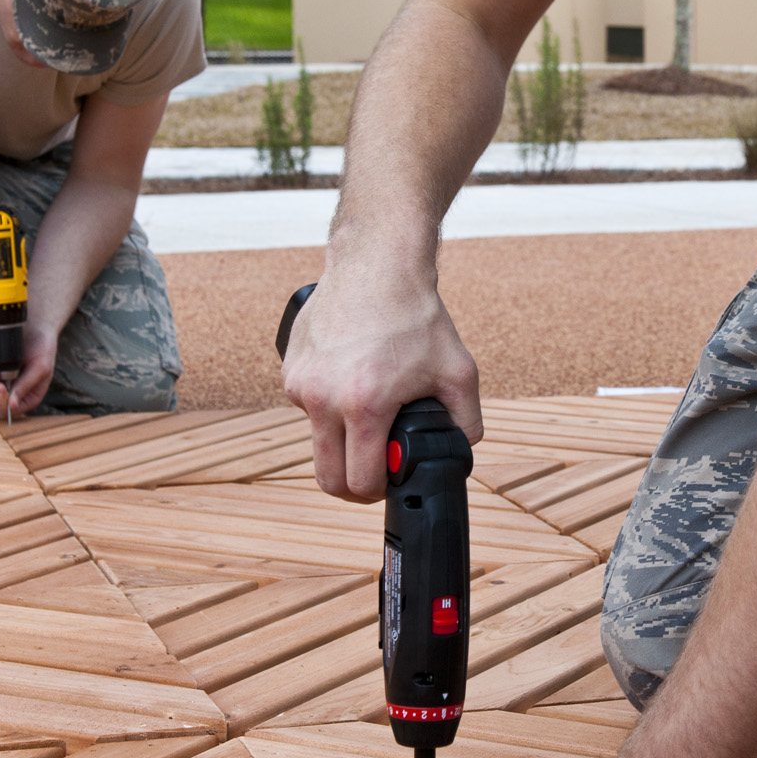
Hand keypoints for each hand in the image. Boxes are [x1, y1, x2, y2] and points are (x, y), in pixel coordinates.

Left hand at [0, 324, 56, 420]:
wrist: (38, 326)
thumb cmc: (44, 348)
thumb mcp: (40, 368)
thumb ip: (26, 386)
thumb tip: (12, 406)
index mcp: (28, 396)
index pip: (10, 409)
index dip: (2, 402)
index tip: (0, 387)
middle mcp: (13, 390)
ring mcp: (2, 379)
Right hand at [281, 259, 481, 499]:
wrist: (377, 265)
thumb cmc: (417, 316)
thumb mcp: (460, 372)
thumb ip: (466, 422)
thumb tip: (459, 452)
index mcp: (365, 404)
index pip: (359, 481)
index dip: (377, 492)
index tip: (388, 482)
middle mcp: (323, 397)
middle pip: (327, 478)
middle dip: (352, 486)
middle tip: (373, 473)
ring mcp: (301, 384)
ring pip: (317, 440)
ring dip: (340, 440)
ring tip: (367, 411)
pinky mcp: (290, 369)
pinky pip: (307, 407)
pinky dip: (328, 406)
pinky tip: (350, 380)